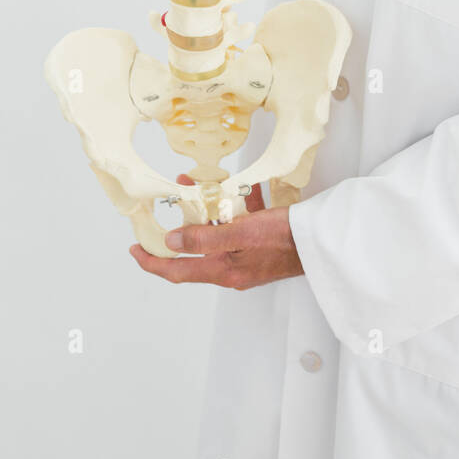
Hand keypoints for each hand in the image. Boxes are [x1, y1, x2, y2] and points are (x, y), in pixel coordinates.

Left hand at [129, 174, 304, 288]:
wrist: (323, 240)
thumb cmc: (286, 238)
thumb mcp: (242, 234)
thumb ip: (205, 239)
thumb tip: (171, 243)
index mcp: (224, 270)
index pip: (178, 272)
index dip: (153, 263)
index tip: (135, 250)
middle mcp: (233, 267)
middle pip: (195, 251)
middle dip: (181, 227)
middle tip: (170, 204)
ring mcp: (248, 256)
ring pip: (217, 234)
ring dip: (208, 212)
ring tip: (200, 187)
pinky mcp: (262, 245)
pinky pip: (241, 226)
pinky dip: (236, 208)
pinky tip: (240, 190)